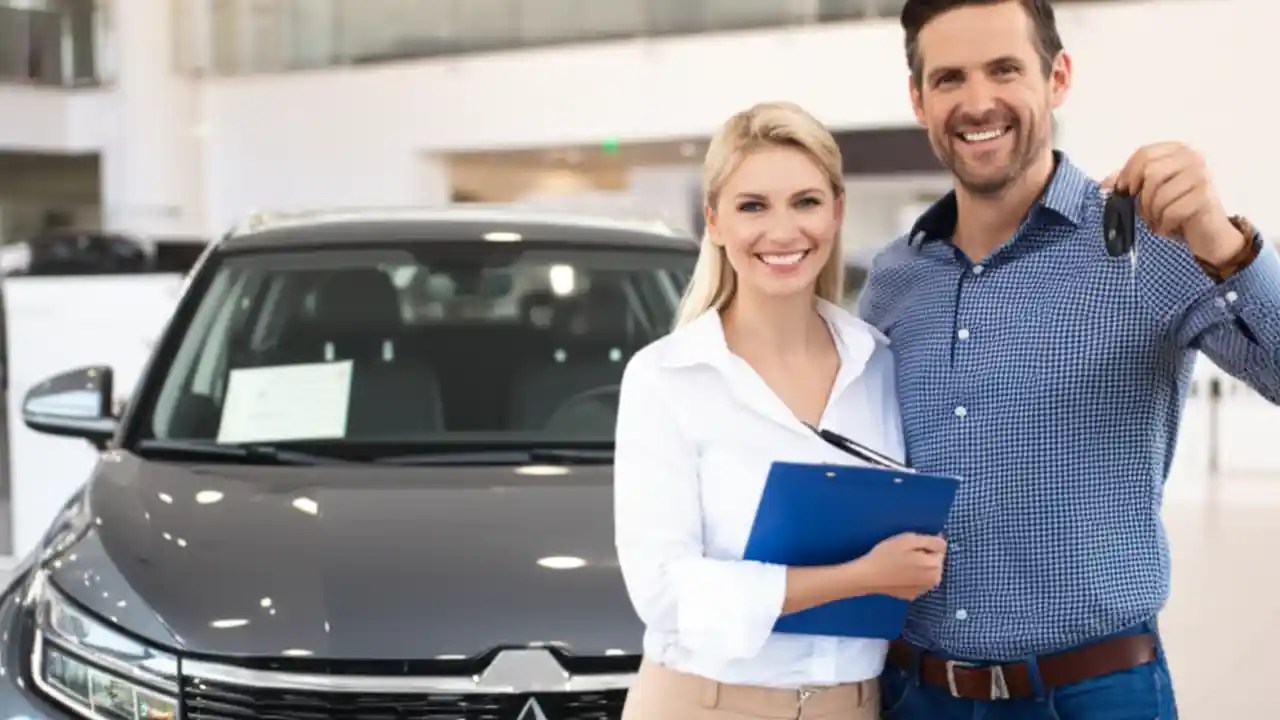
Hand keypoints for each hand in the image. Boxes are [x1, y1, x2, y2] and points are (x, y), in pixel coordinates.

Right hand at [850, 532, 945, 600]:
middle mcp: (934, 581)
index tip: (910, 545)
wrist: (868, 576)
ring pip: (927, 571)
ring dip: (919, 566)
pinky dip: (912, 576)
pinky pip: (918, 581)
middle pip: (935, 561)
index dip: (925, 544)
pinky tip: (898, 574)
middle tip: (904, 553)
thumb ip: (931, 540)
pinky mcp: (913, 595)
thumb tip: (943, 541)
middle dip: (925, 555)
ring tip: (900, 564)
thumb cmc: (887, 555)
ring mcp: (923, 590)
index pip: (940, 548)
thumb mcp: (909, 540)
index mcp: (935, 566)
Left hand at [1102, 142, 1246, 265]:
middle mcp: (1192, 158)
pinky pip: (1171, 211)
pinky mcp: (1206, 197)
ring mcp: (1201, 176)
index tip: (1126, 191)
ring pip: (1159, 193)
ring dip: (1153, 214)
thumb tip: (1106, 184)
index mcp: (1177, 150)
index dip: (1128, 174)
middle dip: (1142, 197)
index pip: (1144, 153)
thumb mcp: (1149, 193)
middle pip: (1150, 171)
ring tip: (1159, 219)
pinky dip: (1164, 224)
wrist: (1207, 232)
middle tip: (1146, 211)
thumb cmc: (1175, 209)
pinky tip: (1169, 227)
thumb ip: (1128, 183)